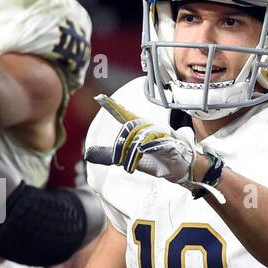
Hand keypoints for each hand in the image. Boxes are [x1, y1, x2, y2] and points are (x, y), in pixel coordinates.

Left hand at [84, 94, 200, 183]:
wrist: (180, 169)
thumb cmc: (156, 159)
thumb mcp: (129, 158)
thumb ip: (109, 156)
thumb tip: (87, 153)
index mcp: (140, 130)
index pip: (124, 115)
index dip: (112, 107)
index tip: (99, 97)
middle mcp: (150, 128)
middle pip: (131, 128)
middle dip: (121, 144)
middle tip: (117, 160)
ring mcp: (162, 136)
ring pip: (143, 137)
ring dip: (133, 153)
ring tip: (128, 167)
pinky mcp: (172, 146)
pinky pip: (161, 142)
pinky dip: (151, 145)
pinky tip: (143, 149)